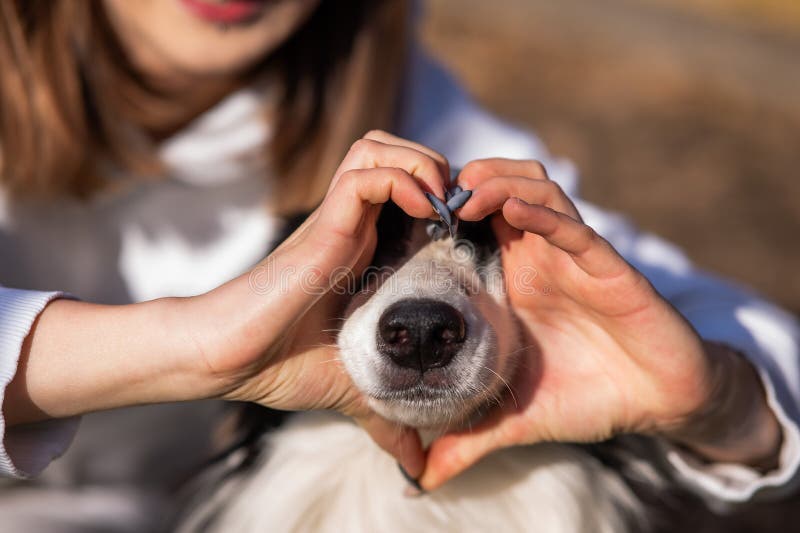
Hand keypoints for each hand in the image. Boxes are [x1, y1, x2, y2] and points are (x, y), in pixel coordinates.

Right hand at [183, 130, 451, 475]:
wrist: (234, 360)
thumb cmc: (286, 367)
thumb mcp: (358, 388)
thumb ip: (389, 418)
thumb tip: (417, 466)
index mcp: (362, 247)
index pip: (405, 182)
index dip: (441, 191)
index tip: (468, 229)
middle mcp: (351, 223)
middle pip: (394, 148)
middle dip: (435, 165)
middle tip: (457, 209)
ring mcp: (337, 219)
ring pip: (379, 146)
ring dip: (421, 163)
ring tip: (441, 204)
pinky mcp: (323, 223)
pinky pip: (367, 174)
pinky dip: (402, 180)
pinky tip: (423, 212)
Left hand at [419, 159, 780, 488]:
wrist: (657, 401)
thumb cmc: (587, 396)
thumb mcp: (517, 418)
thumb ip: (470, 438)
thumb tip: (421, 480)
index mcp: (514, 281)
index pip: (474, 225)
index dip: (439, 210)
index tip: (400, 213)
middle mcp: (540, 259)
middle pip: (501, 188)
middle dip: (466, 179)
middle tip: (430, 193)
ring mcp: (573, 257)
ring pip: (537, 191)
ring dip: (500, 181)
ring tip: (465, 194)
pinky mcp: (608, 266)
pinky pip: (573, 226)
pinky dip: (542, 212)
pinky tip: (512, 208)